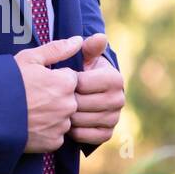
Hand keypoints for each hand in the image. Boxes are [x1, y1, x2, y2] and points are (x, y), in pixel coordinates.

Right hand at [13, 35, 82, 152]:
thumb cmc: (7, 82)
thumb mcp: (29, 59)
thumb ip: (57, 49)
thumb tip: (78, 40)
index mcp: (65, 83)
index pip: (71, 78)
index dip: (55, 78)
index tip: (38, 82)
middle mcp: (68, 105)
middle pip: (69, 99)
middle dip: (56, 97)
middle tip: (33, 97)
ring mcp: (61, 126)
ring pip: (63, 118)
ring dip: (52, 115)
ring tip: (30, 112)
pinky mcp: (52, 142)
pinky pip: (56, 135)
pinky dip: (46, 131)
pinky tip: (31, 125)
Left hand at [69, 32, 124, 147]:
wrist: (86, 93)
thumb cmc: (82, 71)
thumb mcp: (85, 57)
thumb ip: (89, 47)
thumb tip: (101, 37)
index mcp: (115, 78)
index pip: (83, 83)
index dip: (67, 82)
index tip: (60, 80)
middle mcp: (120, 99)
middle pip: (83, 103)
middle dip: (66, 100)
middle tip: (55, 97)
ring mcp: (115, 117)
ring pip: (84, 120)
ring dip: (68, 116)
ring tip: (59, 109)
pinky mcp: (108, 133)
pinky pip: (89, 137)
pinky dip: (75, 132)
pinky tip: (67, 123)